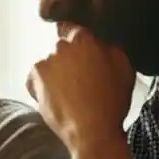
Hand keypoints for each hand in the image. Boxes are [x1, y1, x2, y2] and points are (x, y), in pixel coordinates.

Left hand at [27, 25, 135, 158]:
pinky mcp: (34, 80)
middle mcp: (61, 47)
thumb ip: (110, 49)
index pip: (71, 27)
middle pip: (61, 48)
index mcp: (84, 40)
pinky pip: (36, 79)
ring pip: (48, 64)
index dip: (73, 37)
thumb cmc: (111, 102)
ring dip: (55, 74)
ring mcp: (45, 63)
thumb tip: (100, 43)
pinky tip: (56, 99)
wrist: (91, 131)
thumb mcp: (124, 68)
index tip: (77, 48)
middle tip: (79, 79)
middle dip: (68, 59)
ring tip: (68, 94)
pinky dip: (42, 87)